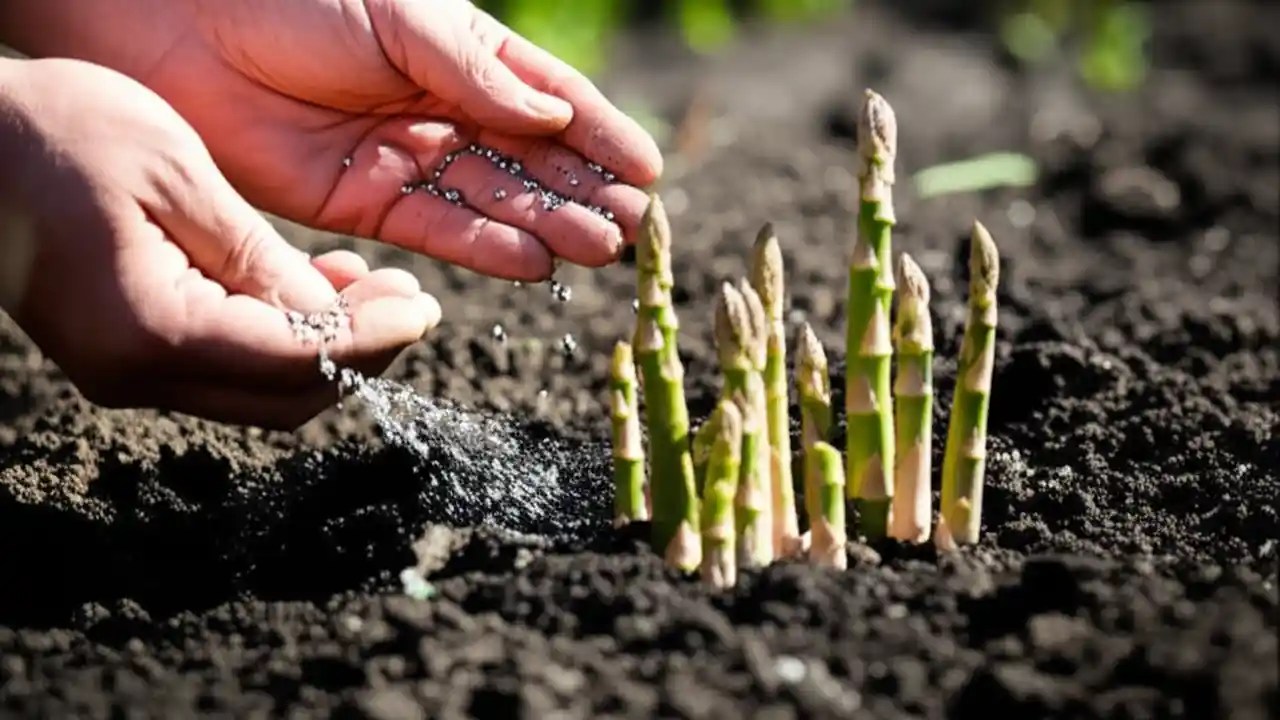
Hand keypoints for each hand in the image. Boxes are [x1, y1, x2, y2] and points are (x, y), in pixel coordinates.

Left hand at [0, 0, 663, 280]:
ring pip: (491, 199)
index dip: (601, 133)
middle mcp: (440, 107)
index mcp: (460, 52)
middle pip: (528, 158)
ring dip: (546, 224)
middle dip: (581, 190)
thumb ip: (477, 73)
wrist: (177, 22)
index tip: (649, 170)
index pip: (548, 97)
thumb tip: (556, 116)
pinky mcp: (359, 201)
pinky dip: (486, 247)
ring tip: (599, 249)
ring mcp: (403, 156)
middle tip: (632, 227)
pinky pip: (436, 228)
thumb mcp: (401, 18)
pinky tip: (536, 262)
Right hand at [0, 58, 439, 428]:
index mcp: (152, 332)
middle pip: (284, 397)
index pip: (295, 363)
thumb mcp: (175, 173)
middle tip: (411, 299)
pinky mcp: (128, 352)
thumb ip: (260, 257)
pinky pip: (226, 363)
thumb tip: (334, 321)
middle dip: (360, 353)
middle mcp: (138, 373)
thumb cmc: (53, 133)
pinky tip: (316, 285)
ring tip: (374, 283)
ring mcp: (128, 370)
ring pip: (260, 388)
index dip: (372, 340)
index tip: (425, 309)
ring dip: (327, 346)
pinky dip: (281, 336)